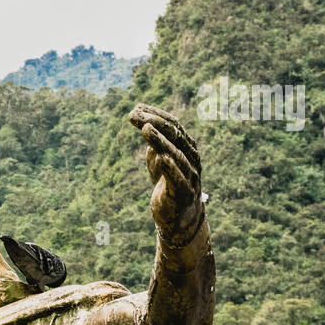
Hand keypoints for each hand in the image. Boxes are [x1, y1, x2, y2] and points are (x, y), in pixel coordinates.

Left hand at [129, 104, 202, 243]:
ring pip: (176, 154)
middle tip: (134, 115)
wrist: (179, 218)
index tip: (136, 107)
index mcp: (186, 148)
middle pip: (174, 135)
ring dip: (161, 140)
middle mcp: (191, 158)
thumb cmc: (168, 186)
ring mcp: (189, 176)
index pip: (173, 125)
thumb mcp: (158, 161)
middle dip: (154, 122)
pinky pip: (177, 178)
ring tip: (146, 129)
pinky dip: (170, 167)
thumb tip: (146, 124)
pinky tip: (161, 157)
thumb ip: (155, 144)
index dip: (156, 114)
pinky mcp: (183, 193)